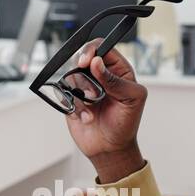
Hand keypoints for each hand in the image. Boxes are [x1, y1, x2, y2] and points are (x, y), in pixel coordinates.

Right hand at [63, 40, 147, 181]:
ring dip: (80, 95)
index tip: (87, 62)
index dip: (92, 50)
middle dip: (84, 76)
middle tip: (92, 93)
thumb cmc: (125, 124)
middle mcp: (100, 75)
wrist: (110, 149)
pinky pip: (63, 93)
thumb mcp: (131, 99)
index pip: (102, 47)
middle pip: (82, 58)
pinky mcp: (71, 99)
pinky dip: (73, 106)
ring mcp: (84, 86)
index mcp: (119, 70)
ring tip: (92, 108)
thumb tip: (97, 63)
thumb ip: (116, 80)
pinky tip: (86, 117)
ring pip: (71, 76)